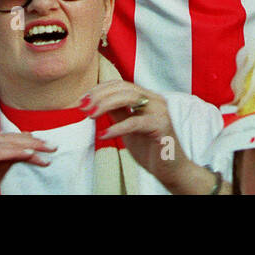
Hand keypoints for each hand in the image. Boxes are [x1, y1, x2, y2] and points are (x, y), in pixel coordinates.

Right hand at [0, 133, 54, 194]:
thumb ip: (11, 156)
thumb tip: (31, 146)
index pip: (8, 138)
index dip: (29, 140)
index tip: (48, 145)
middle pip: (8, 139)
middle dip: (33, 142)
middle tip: (52, 146)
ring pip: (4, 145)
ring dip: (28, 147)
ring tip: (45, 151)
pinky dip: (14, 153)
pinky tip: (30, 154)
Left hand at [80, 82, 216, 194]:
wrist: (171, 170)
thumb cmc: (151, 149)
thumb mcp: (128, 128)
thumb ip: (118, 113)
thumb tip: (97, 102)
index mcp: (148, 98)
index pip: (121, 84)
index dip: (100, 89)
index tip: (82, 100)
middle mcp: (155, 100)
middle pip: (124, 88)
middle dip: (100, 95)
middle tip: (83, 107)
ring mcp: (160, 111)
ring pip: (130, 98)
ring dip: (105, 105)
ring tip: (90, 116)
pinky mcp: (161, 126)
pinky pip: (135, 122)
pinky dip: (117, 128)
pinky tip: (104, 135)